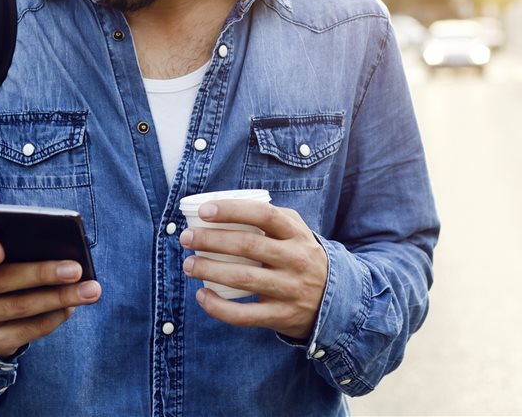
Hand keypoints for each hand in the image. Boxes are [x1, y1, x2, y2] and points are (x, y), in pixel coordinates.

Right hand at [0, 240, 101, 357]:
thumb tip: (64, 255)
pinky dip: (55, 317)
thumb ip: (20, 254)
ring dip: (61, 298)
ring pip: (22, 307)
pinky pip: (29, 330)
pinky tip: (72, 307)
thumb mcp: (0, 264)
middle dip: (44, 274)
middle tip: (76, 270)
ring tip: (90, 290)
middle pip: (6, 281)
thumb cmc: (0, 278)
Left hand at [180, 200, 326, 339]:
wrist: (334, 300)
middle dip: (211, 240)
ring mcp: (289, 289)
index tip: (204, 211)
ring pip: (242, 279)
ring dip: (209, 270)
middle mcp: (295, 260)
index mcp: (297, 235)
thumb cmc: (303, 258)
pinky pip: (244, 315)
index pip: (264, 215)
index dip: (232, 210)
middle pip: (248, 245)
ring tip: (188, 265)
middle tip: (186, 238)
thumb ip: (273, 217)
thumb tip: (228, 206)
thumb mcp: (298, 233)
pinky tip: (202, 295)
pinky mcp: (281, 316)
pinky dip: (218, 307)